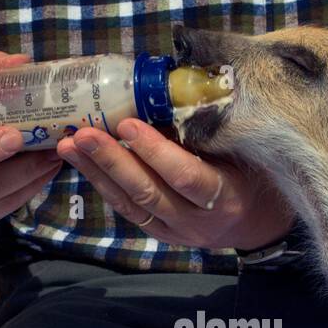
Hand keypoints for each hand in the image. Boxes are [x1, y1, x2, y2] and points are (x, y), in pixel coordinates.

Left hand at [56, 118, 293, 249]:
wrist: (259, 224)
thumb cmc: (255, 176)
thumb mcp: (243, 154)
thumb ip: (209, 133)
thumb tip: (165, 94)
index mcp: (225, 198)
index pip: (185, 176)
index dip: (155, 152)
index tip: (128, 124)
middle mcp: (196, 222)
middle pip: (148, 192)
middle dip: (112, 161)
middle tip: (82, 133)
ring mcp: (176, 231)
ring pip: (131, 204)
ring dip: (97, 173)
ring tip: (68, 145)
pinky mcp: (161, 234)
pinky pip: (128, 210)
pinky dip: (104, 185)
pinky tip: (83, 163)